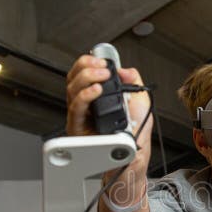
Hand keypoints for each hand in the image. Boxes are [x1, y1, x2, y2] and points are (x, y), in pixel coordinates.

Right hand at [65, 54, 152, 168]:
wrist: (136, 151)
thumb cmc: (136, 130)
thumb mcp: (140, 99)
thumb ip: (133, 80)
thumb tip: (124, 69)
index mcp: (96, 95)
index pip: (83, 73)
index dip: (88, 63)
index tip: (101, 60)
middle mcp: (85, 104)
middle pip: (74, 79)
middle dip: (86, 67)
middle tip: (103, 68)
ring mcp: (81, 114)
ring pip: (72, 90)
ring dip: (87, 78)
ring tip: (103, 77)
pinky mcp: (78, 126)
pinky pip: (76, 108)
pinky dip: (86, 96)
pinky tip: (96, 90)